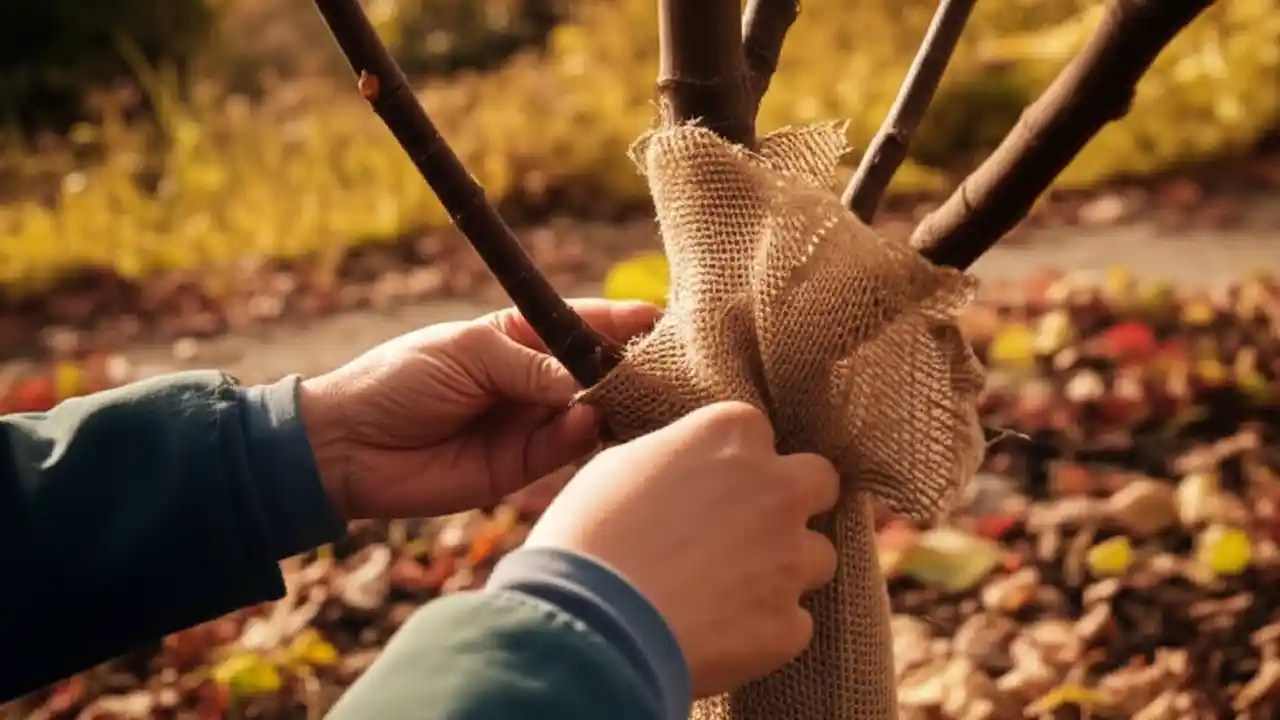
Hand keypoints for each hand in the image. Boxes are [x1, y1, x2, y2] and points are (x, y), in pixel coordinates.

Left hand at [298, 299, 659, 520]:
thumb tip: (589, 383)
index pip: (580, 324)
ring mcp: (529, 424)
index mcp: (517, 337)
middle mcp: (532, 380)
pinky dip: (580, 436)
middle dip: (628, 368)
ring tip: (638, 396)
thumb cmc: (400, 379)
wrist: (349, 445)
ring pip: (589, 414)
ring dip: (613, 405)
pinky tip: (589, 422)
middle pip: (595, 372)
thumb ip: (532, 365)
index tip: (660, 319)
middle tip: (665, 368)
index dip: (619, 322)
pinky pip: (563, 450)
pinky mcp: (520, 468)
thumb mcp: (469, 353)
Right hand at [523, 401, 839, 697]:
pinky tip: (719, 635)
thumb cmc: (588, 537)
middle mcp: (776, 487)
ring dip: (785, 570)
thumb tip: (686, 470)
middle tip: (750, 529)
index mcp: (731, 433)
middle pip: (819, 484)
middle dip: (793, 503)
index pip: (758, 434)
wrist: (588, 626)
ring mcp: (789, 558)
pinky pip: (795, 622)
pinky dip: (766, 629)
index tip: (711, 486)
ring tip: (727, 593)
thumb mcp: (618, 467)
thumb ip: (674, 457)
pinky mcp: (788, 624)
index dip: (736, 463)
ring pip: (818, 557)